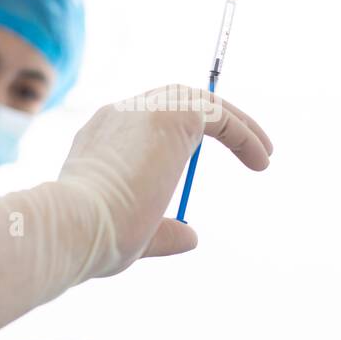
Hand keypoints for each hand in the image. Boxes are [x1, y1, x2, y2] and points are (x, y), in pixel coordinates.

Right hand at [0, 86, 272, 329]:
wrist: (76, 225)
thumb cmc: (94, 238)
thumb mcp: (133, 236)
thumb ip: (162, 232)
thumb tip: (192, 236)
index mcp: (98, 139)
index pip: (141, 125)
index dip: (174, 142)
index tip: (192, 167)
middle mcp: (119, 116)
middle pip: (173, 102)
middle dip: (208, 120)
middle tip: (241, 145)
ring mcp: (143, 110)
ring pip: (199, 101)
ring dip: (235, 122)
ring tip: (264, 151)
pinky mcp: (171, 114)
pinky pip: (219, 114)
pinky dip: (244, 133)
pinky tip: (262, 161)